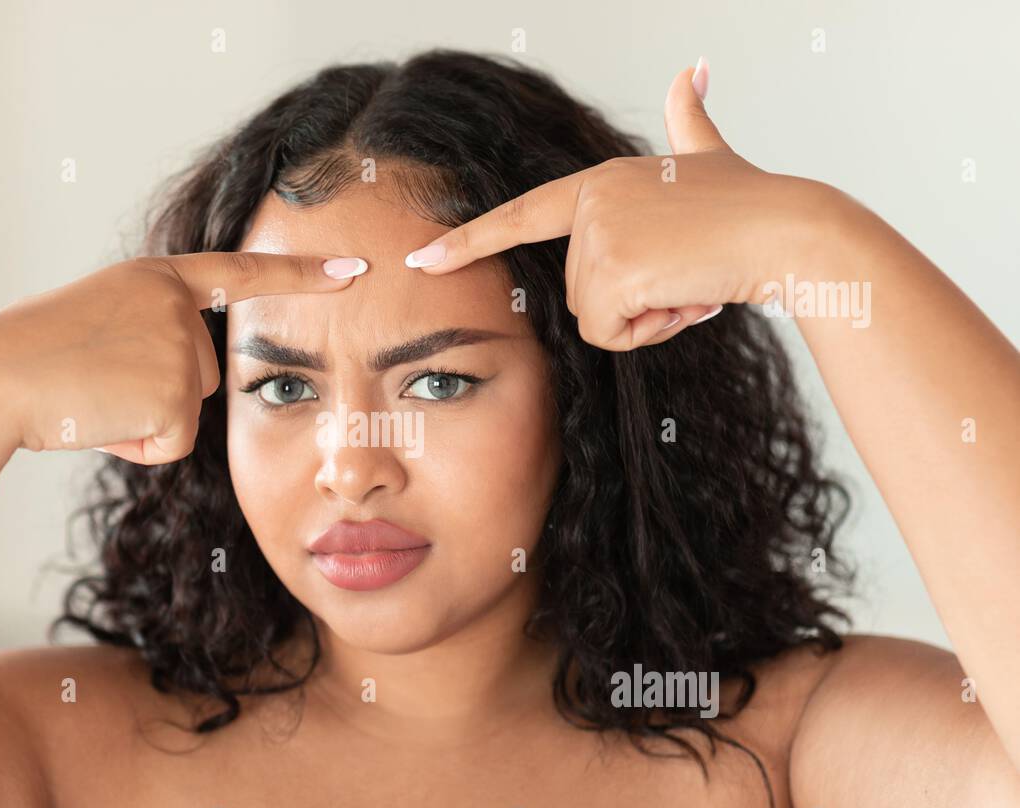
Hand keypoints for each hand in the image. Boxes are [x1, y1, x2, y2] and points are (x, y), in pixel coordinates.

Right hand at [0, 253, 364, 463]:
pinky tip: (100, 419)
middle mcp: (174, 303)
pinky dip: (140, 447)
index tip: (354, 271)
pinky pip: (176, 443)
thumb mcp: (98, 322)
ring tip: (94, 398)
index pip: (241, 272)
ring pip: (192, 409)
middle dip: (164, 393)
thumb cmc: (29, 360)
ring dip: (149, 421)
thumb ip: (149, 331)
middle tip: (99, 383)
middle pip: (210, 370)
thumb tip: (181, 381)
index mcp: (154, 277)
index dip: (300, 273)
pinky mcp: (175, 392)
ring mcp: (178, 345)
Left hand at [403, 59, 838, 350]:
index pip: (521, 215)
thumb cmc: (752, 204)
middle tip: (682, 276)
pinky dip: (651, 332)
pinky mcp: (615, 271)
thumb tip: (694, 69)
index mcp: (600, 182)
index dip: (470, 241)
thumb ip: (688, 119)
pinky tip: (687, 298)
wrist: (790, 232)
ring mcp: (600, 235)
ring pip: (594, 318)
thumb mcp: (708, 155)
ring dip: (645, 319)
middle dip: (631, 303)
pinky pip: (610, 334)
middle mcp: (592, 203)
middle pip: (577, 291)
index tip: (422, 259)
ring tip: (689, 283)